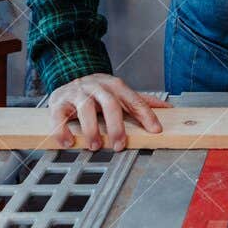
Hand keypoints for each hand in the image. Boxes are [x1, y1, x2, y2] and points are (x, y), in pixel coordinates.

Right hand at [46, 73, 171, 150]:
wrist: (68, 81)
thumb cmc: (98, 92)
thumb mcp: (119, 94)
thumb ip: (141, 101)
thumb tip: (168, 108)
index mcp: (115, 85)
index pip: (134, 99)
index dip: (145, 115)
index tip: (155, 130)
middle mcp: (96, 86)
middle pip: (109, 103)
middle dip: (116, 126)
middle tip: (119, 145)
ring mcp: (77, 92)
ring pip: (85, 108)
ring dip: (91, 130)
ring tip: (95, 146)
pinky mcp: (58, 101)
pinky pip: (58, 115)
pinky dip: (62, 130)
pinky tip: (69, 142)